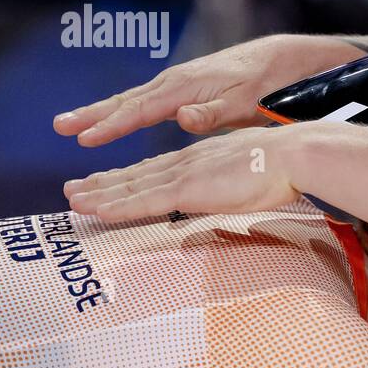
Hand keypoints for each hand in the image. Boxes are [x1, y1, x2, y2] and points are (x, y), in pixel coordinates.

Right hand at [52, 34, 365, 146]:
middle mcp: (177, 83)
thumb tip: (181, 118)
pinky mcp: (187, 89)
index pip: (141, 110)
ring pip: (133, 100)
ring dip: (102, 112)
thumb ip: (214, 113)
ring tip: (71, 125)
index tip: (85, 139)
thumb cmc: (267, 84)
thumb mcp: (246, 102)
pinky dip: (124, 109)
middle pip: (127, 101)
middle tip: (60, 127)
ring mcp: (180, 84)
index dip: (112, 126)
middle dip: (93, 115)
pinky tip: (113, 119)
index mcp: (187, 87)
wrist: (283, 60)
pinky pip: (147, 101)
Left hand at [63, 123, 313, 221]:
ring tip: (73, 200)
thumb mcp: (252, 173)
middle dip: (104, 183)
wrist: (294, 156)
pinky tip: (95, 210)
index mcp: (201, 158)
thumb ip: (234, 180)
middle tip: (75, 191)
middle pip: (137, 175)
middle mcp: (186, 162)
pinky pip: (144, 200)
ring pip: (132, 186)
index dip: (129, 177)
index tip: (108, 183)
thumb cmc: (284, 167)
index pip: (157, 169)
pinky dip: (117, 205)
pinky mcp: (188, 187)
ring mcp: (185, 174)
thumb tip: (234, 189)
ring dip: (100, 194)